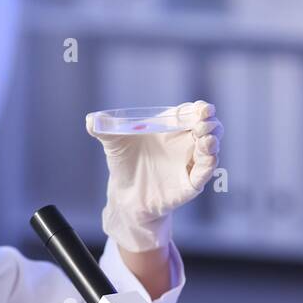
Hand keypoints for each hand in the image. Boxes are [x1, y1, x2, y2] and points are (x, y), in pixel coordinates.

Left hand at [87, 101, 221, 252]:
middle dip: (209, 121)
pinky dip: (210, 162)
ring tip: (205, 136)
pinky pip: (205, 171)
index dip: (199, 109)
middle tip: (203, 120)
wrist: (125, 195)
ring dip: (212, 140)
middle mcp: (185, 142)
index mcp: (171, 127)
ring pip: (210, 147)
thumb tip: (90, 120)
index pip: (191, 113)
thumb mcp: (113, 143)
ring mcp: (189, 162)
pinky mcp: (191, 182)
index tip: (202, 107)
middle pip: (208, 127)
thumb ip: (103, 128)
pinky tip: (209, 154)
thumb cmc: (124, 163)